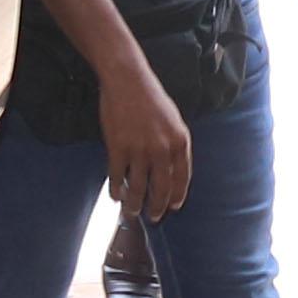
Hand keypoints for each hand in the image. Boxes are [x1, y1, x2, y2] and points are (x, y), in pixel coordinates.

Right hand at [97, 49, 194, 221]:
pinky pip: (117, 177)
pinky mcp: (118, 147)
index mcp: (180, 141)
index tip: (173, 207)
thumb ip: (175, 144)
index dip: (176, 196)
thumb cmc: (151, 97)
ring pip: (138, 188)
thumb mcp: (174, 120)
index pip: (182, 179)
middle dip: (157, 207)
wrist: (128, 80)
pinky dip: (116, 189)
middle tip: (153, 217)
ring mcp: (140, 150)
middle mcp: (162, 149)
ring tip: (131, 212)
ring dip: (135, 204)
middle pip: (161, 188)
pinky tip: (115, 195)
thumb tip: (172, 169)